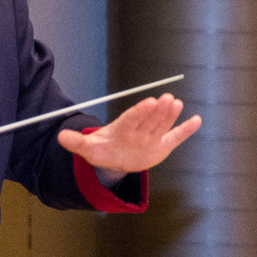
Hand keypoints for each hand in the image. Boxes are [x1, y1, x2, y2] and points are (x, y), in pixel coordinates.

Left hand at [57, 94, 201, 179]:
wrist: (116, 158)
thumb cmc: (103, 150)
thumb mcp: (88, 149)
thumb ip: (77, 143)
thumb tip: (60, 137)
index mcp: (122, 128)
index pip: (132, 119)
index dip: (140, 112)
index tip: (148, 102)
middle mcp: (139, 130)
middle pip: (149, 120)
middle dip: (157, 111)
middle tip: (166, 98)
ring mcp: (151, 137)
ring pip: (162, 125)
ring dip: (170, 116)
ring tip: (177, 103)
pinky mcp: (162, 146)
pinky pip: (175, 137)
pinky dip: (185, 130)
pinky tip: (196, 120)